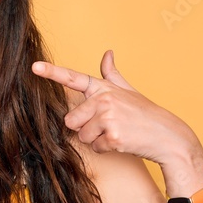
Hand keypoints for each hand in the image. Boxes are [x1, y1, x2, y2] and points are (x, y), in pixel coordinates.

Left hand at [31, 49, 199, 166]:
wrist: (168, 135)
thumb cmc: (145, 114)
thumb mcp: (128, 91)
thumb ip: (112, 75)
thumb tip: (108, 53)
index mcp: (104, 88)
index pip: (74, 78)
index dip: (52, 72)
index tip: (34, 67)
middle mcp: (104, 99)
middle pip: (71, 120)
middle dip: (85, 128)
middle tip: (108, 126)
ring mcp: (108, 117)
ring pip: (81, 136)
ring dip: (96, 139)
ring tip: (117, 133)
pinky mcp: (113, 135)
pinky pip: (95, 147)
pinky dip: (106, 149)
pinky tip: (123, 142)